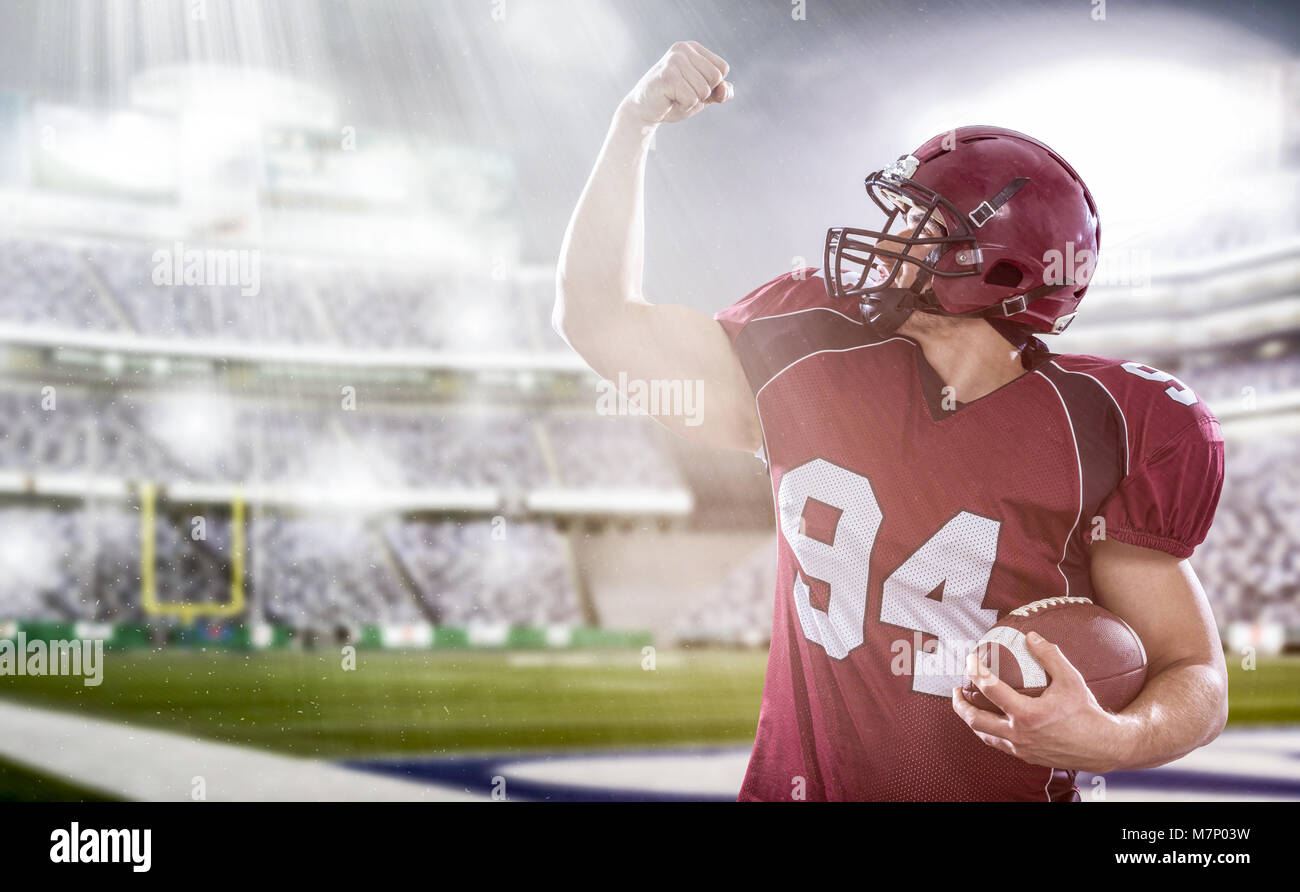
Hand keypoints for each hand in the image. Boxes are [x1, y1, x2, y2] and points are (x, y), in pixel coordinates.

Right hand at [620, 41, 733, 125]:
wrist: (644, 110)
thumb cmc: (673, 100)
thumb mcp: (702, 96)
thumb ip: (719, 92)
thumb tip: (725, 90)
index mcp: (693, 48)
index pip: (722, 68)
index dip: (712, 85)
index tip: (692, 86)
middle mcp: (683, 49)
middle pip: (715, 78)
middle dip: (703, 94)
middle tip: (682, 93)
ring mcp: (674, 61)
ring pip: (704, 91)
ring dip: (692, 102)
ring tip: (675, 97)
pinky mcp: (667, 76)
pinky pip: (691, 99)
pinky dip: (684, 107)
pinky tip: (670, 101)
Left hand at [951, 631, 1136, 773]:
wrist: (1102, 747)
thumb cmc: (1087, 712)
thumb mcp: (1071, 679)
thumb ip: (1050, 655)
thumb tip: (1031, 636)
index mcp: (1027, 715)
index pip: (990, 689)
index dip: (975, 672)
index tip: (970, 660)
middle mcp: (1019, 734)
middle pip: (976, 720)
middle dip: (960, 703)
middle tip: (956, 689)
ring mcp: (1020, 748)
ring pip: (984, 735)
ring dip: (971, 719)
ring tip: (966, 704)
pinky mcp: (1025, 756)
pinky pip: (998, 744)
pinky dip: (988, 731)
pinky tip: (989, 720)